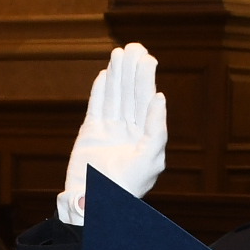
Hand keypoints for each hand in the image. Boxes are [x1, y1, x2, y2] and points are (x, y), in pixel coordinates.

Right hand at [57, 43, 167, 223]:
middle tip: (134, 47)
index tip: (148, 60)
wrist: (96, 203)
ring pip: (114, 96)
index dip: (146, 79)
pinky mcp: (90, 132)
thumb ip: (156, 128)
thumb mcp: (150, 158)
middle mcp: (128, 130)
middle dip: (132, 71)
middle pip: (131, 94)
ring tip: (119, 52)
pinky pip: (96, 106)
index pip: (146, 101)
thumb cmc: (127, 186)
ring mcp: (109, 130)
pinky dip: (100, 91)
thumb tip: (159, 98)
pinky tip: (105, 74)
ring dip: (117, 75)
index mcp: (146, 136)